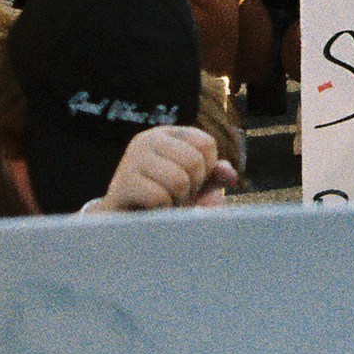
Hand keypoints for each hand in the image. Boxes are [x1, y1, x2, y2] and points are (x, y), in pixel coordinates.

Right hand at [94, 124, 238, 211]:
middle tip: (176, 195)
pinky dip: (163, 209)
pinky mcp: (123, 183)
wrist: (121, 220)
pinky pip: (160, 197)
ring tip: (165, 202)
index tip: (191, 181)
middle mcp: (147, 139)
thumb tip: (231, 175)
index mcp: (166, 134)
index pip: (206, 143)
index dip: (207, 168)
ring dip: (177, 200)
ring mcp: (132, 159)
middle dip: (192, 187)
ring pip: (179, 180)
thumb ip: (213, 176)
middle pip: (194, 161)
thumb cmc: (160, 198)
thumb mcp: (192, 184)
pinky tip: (152, 210)